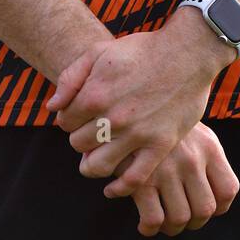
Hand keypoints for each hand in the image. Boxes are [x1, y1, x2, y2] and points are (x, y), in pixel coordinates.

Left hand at [46, 23, 230, 195]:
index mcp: (95, 94)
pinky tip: (111, 188)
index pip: (65, 122)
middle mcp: (113, 117)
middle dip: (81, 138)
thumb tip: (52, 108)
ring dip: (92, 164)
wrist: (187, 53)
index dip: (70, 119)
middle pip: (78, 144)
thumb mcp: (100, 51)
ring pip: (98, 166)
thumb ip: (71, 77)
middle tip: (93, 132)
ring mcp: (137, 134)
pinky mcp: (159, 145)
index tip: (81, 117)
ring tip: (96, 158)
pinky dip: (118, 189)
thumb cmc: (142, 50)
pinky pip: (134, 179)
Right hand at [116, 124, 239, 237]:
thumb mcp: (191, 129)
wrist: (124, 106)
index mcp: (208, 146)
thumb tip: (212, 194)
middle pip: (204, 210)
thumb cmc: (159, 122)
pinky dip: (149, 228)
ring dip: (171, 228)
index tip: (203, 207)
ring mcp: (167, 170)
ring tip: (162, 222)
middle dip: (193, 222)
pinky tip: (144, 224)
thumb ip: (204, 156)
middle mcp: (191, 159)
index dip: (218, 207)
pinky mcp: (141, 179)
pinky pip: (153, 219)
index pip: (227, 190)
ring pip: (179, 218)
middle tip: (181, 218)